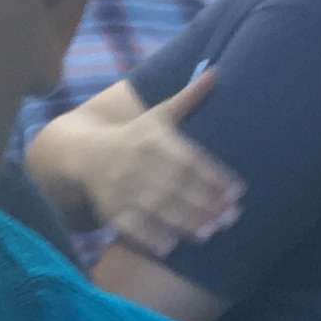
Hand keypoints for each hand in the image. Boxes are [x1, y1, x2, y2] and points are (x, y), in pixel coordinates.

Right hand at [91, 71, 243, 259]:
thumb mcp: (158, 114)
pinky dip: (148, 238)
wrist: (82, 156)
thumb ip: (188, 98)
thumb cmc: (133, 136)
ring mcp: (121, 189)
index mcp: (152, 139)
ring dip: (183, 223)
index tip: (238, 190)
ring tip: (210, 234)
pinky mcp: (109, 210)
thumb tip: (216, 72)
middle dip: (204, 203)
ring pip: (156, 208)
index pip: (188, 159)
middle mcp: (136, 163)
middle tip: (232, 218)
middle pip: (175, 187)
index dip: (213, 175)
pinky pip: (129, 227)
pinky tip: (170, 248)